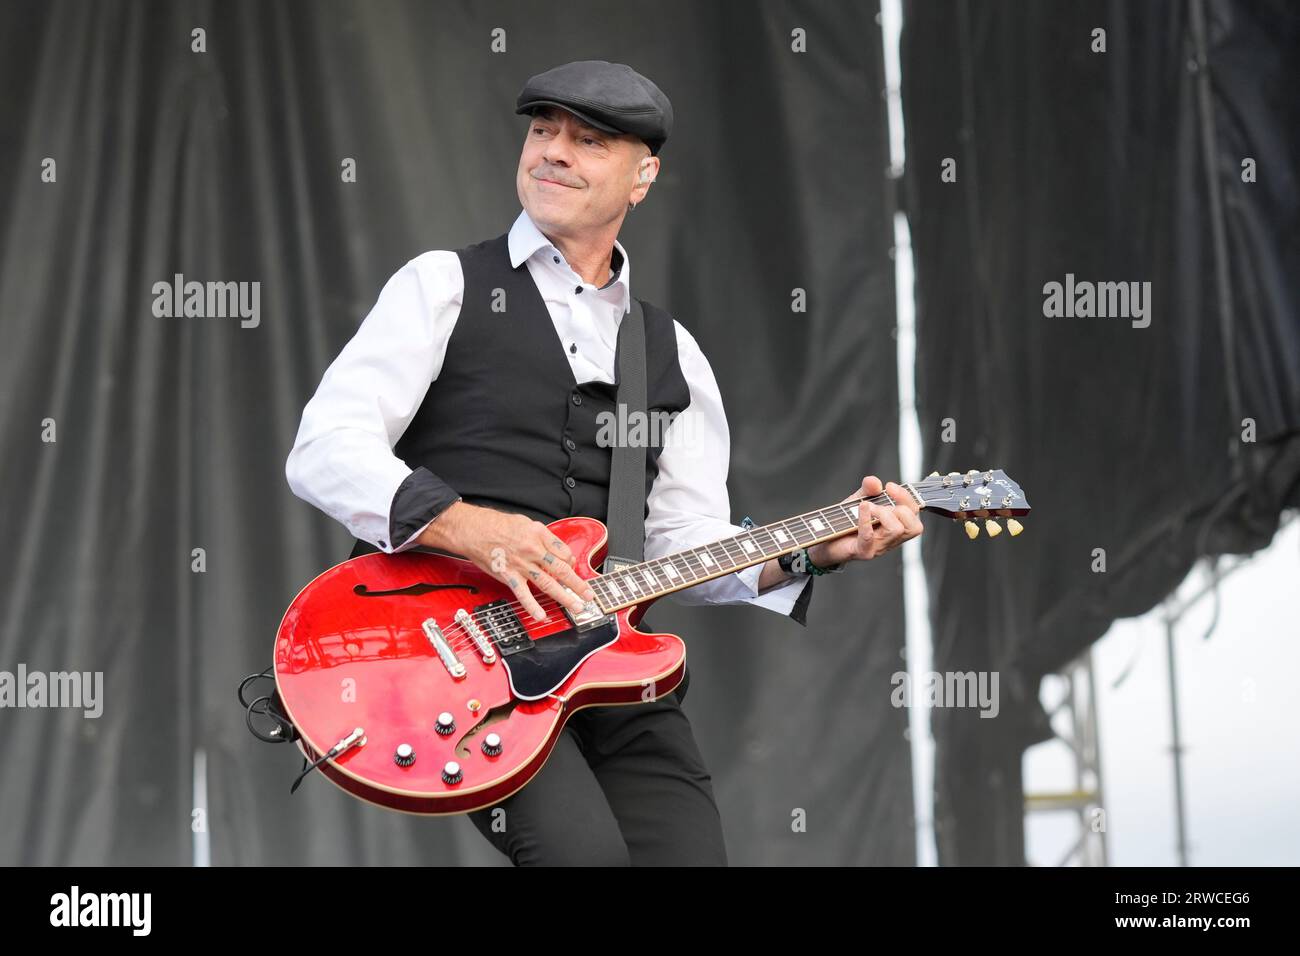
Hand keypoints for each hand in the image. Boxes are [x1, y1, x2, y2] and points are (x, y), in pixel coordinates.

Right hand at [417, 502, 595, 620]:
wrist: (473, 529)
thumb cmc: (497, 525)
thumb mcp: (526, 523)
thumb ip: (543, 538)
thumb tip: (557, 552)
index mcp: (540, 535)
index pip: (564, 553)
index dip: (571, 563)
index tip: (573, 570)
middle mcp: (533, 550)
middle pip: (561, 570)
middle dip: (578, 585)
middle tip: (589, 596)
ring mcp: (521, 564)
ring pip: (547, 583)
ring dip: (564, 597)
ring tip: (576, 607)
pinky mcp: (508, 575)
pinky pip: (523, 593)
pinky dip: (532, 606)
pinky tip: (541, 615)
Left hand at [806, 475, 922, 566]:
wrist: (824, 540)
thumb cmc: (845, 522)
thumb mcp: (858, 500)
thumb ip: (868, 489)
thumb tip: (875, 482)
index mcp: (895, 526)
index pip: (914, 514)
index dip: (906, 497)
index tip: (890, 486)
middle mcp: (891, 539)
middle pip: (914, 527)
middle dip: (899, 507)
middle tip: (879, 503)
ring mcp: (878, 547)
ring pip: (896, 531)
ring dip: (883, 512)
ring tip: (868, 507)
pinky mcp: (863, 552)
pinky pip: (869, 536)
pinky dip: (865, 519)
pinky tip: (861, 508)